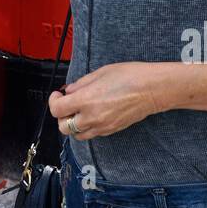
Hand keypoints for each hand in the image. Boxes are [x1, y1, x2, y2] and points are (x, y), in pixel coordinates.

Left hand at [49, 61, 164, 139]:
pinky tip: (93, 114)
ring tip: (80, 111)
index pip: (57, 109)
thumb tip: (69, 91)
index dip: (53, 101)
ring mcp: (102, 127)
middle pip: (63, 127)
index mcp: (86, 100)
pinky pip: (92, 134)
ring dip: (73, 124)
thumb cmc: (130, 76)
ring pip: (77, 135)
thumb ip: (81, 84)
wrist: (152, 89)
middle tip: (67, 103)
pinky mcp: (111, 131)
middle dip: (61, 115)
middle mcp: (92, 117)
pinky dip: (87, 127)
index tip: (58, 95)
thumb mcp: (100, 73)